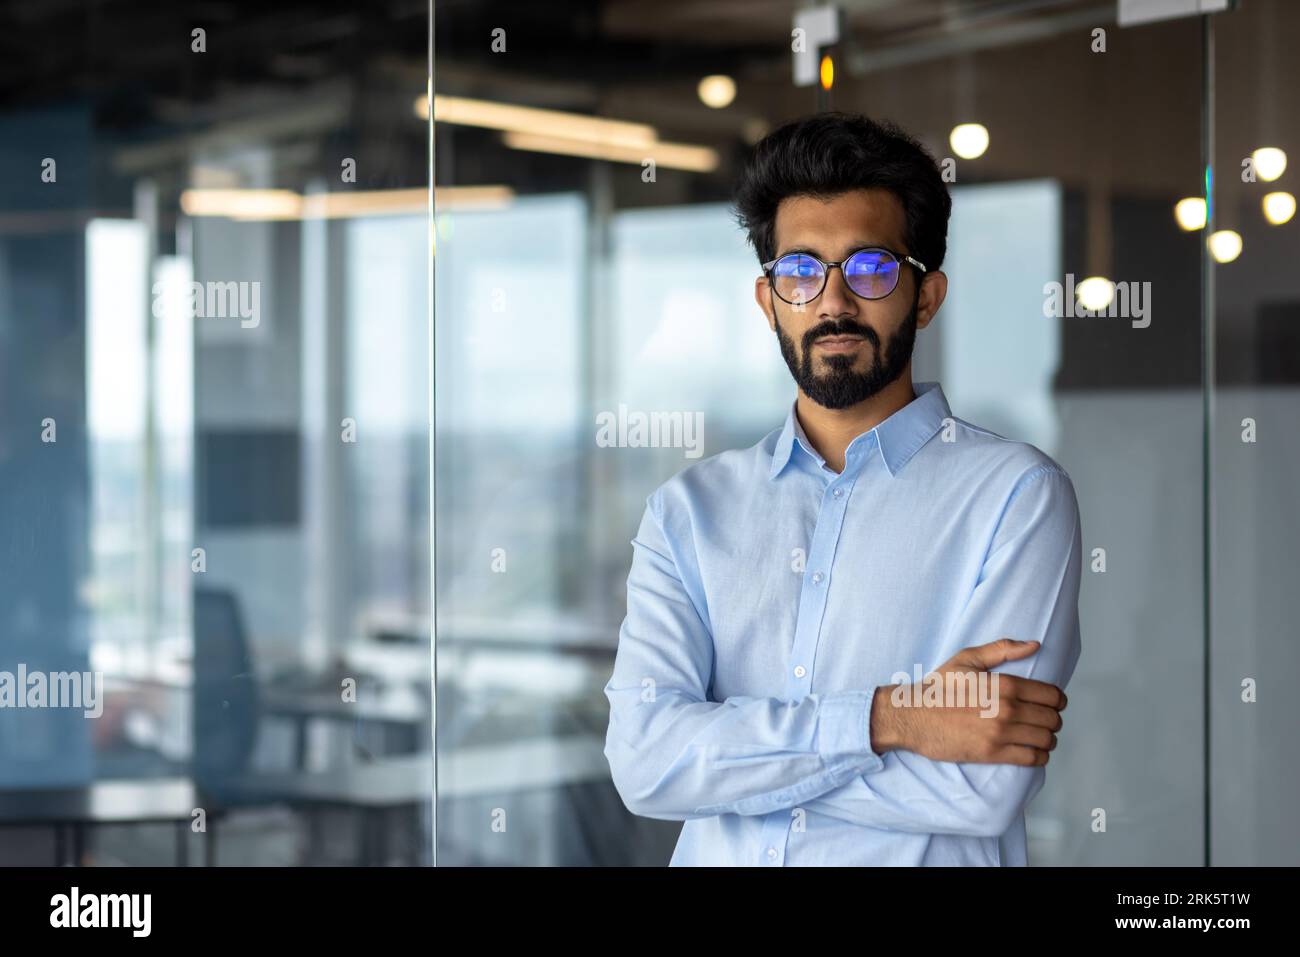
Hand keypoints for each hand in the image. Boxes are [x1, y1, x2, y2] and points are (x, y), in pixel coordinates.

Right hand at [869, 638, 1066, 765]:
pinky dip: (1039, 756)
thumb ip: (1002, 649)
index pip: (1052, 695)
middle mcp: (1007, 709)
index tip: (1052, 703)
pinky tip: (1032, 751)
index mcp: (1004, 684)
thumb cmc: (939, 687)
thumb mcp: (967, 660)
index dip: (1058, 700)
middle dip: (1053, 720)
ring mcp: (1000, 733)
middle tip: (1044, 721)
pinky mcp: (992, 754)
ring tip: (1038, 736)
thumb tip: (1034, 645)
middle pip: (1052, 719)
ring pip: (1046, 740)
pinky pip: (1032, 758)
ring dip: (1047, 739)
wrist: (913, 716)